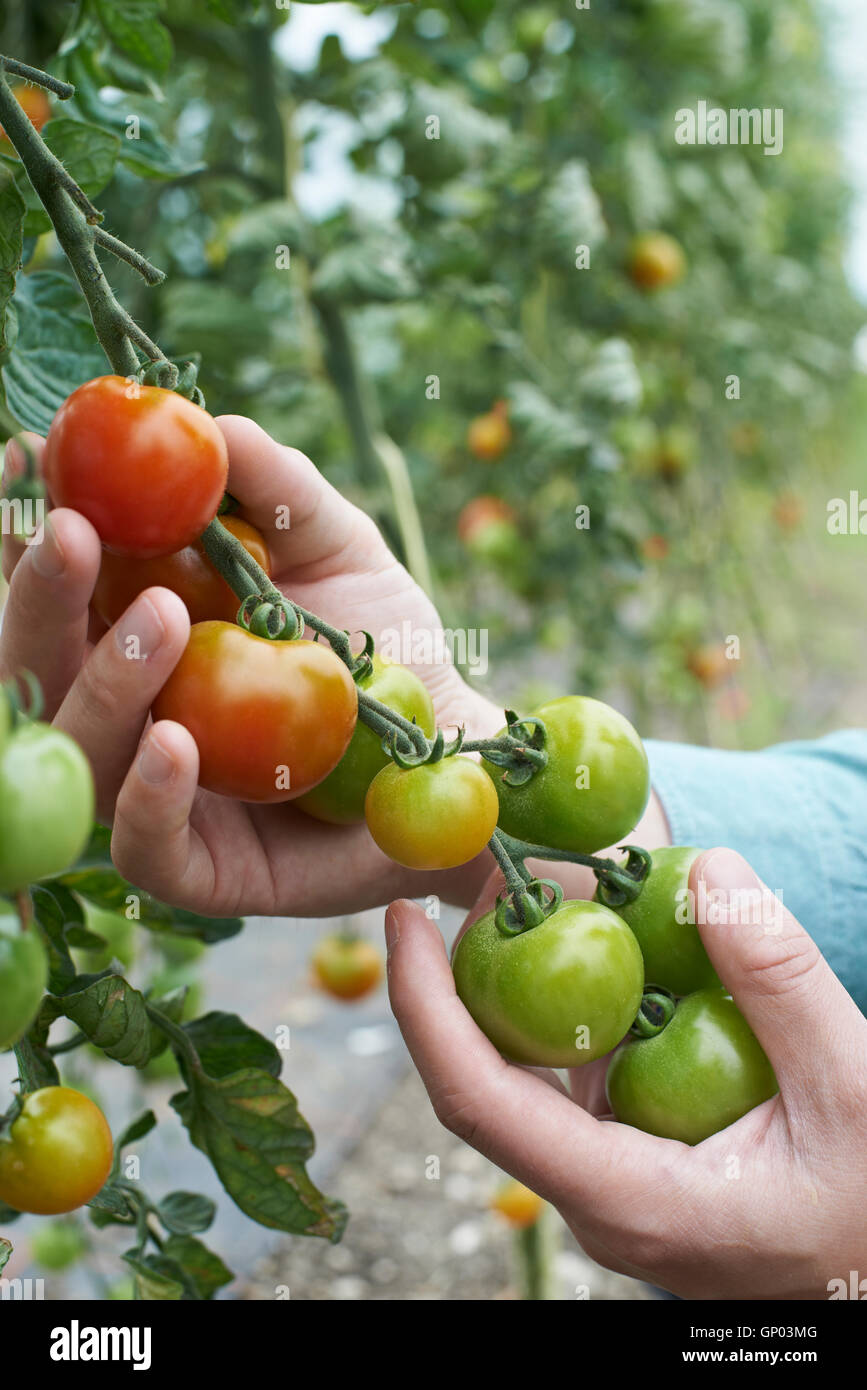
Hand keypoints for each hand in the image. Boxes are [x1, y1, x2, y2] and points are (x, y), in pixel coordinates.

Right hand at [1, 418, 500, 915]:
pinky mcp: (200, 869)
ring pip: (81, 751)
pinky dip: (147, 796)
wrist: (454, 751)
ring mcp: (156, 794)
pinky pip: (141, 846)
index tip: (29, 454)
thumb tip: (209, 420)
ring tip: (162, 617)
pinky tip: (175, 742)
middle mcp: (129, 711)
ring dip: (107, 679)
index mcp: (139, 632)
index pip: (59, 583)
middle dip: (42, 595)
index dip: (26, 524)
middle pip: (40, 666)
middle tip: (73, 531)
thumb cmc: (386, 647)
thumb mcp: (337, 548)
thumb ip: (275, 492)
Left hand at [386, 848, 866, 1298]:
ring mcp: (615, 1182)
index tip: (400, 922)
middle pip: (485, 1081)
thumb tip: (711, 869)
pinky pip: (581, 1080)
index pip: (477, 1100)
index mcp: (626, 1199)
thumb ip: (781, 981)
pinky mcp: (639, 1161)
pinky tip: (603, 952)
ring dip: (521, 987)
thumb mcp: (855, 1088)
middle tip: (482, 876)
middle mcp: (599, 1198)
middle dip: (462, 977)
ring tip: (534, 896)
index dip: (424, 1006)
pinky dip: (576, 1010)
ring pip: (531, 1078)